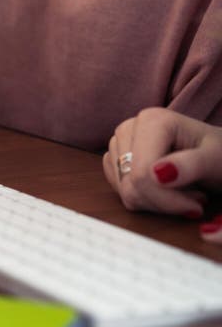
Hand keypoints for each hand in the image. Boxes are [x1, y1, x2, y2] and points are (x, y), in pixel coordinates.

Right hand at [103, 108, 221, 241]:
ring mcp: (118, 144)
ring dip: (157, 203)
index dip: (168, 199)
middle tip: (194, 199)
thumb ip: (192, 164)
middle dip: (164, 202)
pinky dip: (145, 200)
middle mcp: (128, 128)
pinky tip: (166, 191)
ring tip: (184, 192)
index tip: (197, 206)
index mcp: (150, 120)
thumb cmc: (219, 153)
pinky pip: (120, 193)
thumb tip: (157, 173)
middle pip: (131, 184)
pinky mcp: (114, 160)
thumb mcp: (217, 158)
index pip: (142, 174)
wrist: (216, 153)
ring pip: (125, 192)